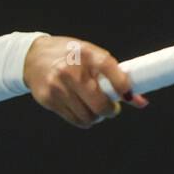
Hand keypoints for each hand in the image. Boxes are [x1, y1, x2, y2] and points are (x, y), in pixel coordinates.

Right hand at [22, 36, 148, 127]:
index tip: (129, 97)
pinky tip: (80, 108)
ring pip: (88, 117)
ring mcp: (58, 86)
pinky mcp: (49, 99)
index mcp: (87, 54)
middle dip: (110, 110)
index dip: (123, 87)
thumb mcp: (92, 57)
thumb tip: (141, 102)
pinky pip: (75, 120)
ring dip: (95, 116)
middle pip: (100, 104)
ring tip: (93, 107)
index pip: (111, 71)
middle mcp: (71, 70)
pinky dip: (82, 119)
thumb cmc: (70, 56)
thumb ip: (114, 76)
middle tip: (111, 108)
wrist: (33, 57)